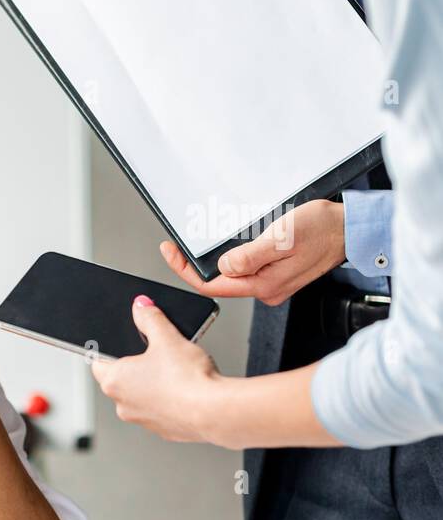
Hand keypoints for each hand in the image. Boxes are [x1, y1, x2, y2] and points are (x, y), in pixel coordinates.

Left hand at [90, 296, 219, 442]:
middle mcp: (122, 404)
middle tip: (155, 354)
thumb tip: (141, 307)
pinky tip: (186, 390)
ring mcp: (142, 420)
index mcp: (114, 381)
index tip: (117, 345)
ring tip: (175, 372)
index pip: (98, 362)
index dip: (108, 350)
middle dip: (136, 366)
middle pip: (121, 380)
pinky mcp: (163, 430)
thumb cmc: (187, 379)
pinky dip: (169, 401)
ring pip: (141, 397)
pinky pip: (160, 411)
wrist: (214, 412)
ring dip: (152, 385)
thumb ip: (150, 319)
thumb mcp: (167, 338)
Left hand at [159, 199, 346, 305]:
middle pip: (218, 282)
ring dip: (214, 261)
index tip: (170, 252)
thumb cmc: (322, 229)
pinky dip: (232, 259)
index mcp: (264, 284)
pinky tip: (230, 245)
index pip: (211, 285)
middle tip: (177, 247)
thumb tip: (224, 267)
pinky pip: (246, 269)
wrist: (350, 229)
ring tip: (200, 244)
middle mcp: (266, 289)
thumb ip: (250, 256)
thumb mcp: (282, 237)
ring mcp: (272, 283)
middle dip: (194, 266)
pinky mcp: (277, 274)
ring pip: (232, 275)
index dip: (185, 271)